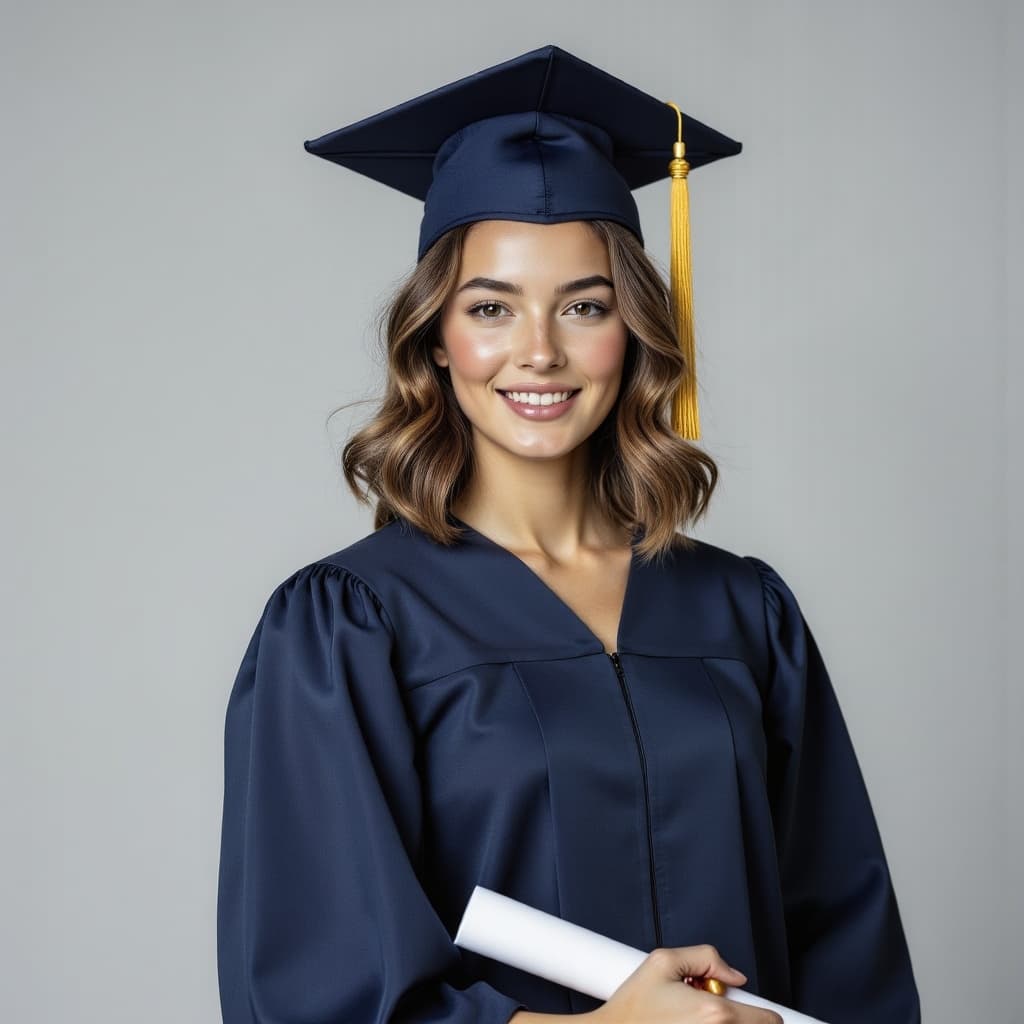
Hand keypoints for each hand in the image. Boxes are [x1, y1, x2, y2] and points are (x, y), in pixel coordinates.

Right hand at [587, 944, 782, 1023]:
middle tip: (714, 1012)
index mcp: (716, 1014)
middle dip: (743, 1020)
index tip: (760, 1013)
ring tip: (697, 1021)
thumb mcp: (662, 961)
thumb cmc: (632, 1007)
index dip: (767, 1013)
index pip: (769, 1020)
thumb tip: (733, 975)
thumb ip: (705, 957)